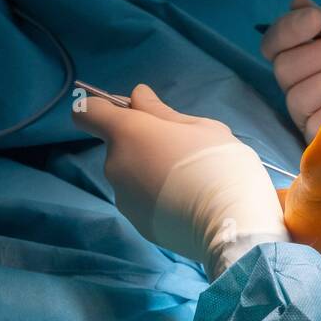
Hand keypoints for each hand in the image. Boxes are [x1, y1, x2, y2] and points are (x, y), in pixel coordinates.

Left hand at [73, 84, 287, 274]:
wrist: (232, 225)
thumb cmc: (219, 165)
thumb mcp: (201, 127)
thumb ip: (162, 111)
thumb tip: (138, 96)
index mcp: (128, 133)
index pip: (87, 112)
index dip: (104, 108)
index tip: (131, 113)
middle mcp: (115, 165)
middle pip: (119, 146)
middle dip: (143, 145)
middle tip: (182, 152)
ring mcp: (124, 199)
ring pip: (132, 176)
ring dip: (151, 173)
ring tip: (190, 183)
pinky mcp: (138, 225)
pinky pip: (143, 203)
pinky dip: (159, 200)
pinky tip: (188, 205)